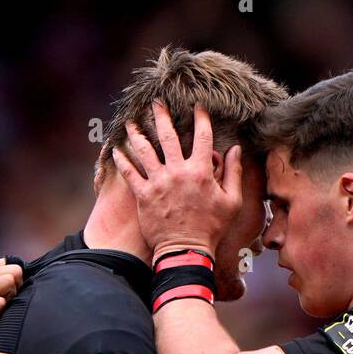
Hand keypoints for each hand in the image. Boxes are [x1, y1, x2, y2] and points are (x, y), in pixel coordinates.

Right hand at [0, 257, 22, 353]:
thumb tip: (19, 280)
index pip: (10, 263)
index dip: (15, 279)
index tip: (8, 295)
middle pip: (14, 270)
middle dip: (17, 287)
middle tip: (6, 305)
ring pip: (8, 280)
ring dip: (11, 298)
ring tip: (0, 311)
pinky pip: (0, 302)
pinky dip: (2, 312)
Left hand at [111, 103, 243, 260]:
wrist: (186, 250)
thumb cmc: (211, 228)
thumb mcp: (231, 201)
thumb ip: (233, 173)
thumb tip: (235, 149)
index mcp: (200, 171)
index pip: (202, 136)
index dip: (200, 118)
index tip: (197, 106)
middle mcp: (178, 172)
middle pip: (168, 136)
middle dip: (162, 116)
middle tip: (156, 102)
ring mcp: (158, 183)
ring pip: (145, 150)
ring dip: (137, 133)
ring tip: (130, 121)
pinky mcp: (143, 195)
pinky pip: (130, 173)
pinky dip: (122, 160)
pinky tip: (116, 149)